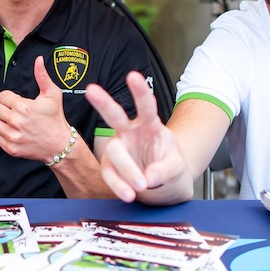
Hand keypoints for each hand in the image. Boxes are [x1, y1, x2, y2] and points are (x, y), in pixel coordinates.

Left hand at [0, 56, 70, 162]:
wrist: (60, 144)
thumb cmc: (56, 119)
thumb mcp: (52, 94)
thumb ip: (42, 76)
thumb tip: (38, 60)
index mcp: (23, 107)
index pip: (2, 96)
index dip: (9, 97)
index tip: (17, 101)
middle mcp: (16, 122)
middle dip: (5, 108)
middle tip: (15, 111)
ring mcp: (13, 136)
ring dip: (3, 121)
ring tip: (14, 122)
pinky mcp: (12, 148)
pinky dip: (4, 135)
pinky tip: (15, 132)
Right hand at [84, 71, 185, 202]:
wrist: (165, 189)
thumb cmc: (171, 170)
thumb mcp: (178, 169)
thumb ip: (166, 170)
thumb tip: (148, 178)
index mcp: (151, 126)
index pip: (146, 106)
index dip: (140, 91)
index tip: (133, 76)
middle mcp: (131, 133)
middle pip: (115, 116)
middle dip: (103, 102)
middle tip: (91, 90)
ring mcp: (119, 149)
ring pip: (114, 151)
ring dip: (126, 169)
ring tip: (141, 186)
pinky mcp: (111, 167)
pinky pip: (110, 175)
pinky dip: (119, 186)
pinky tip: (129, 194)